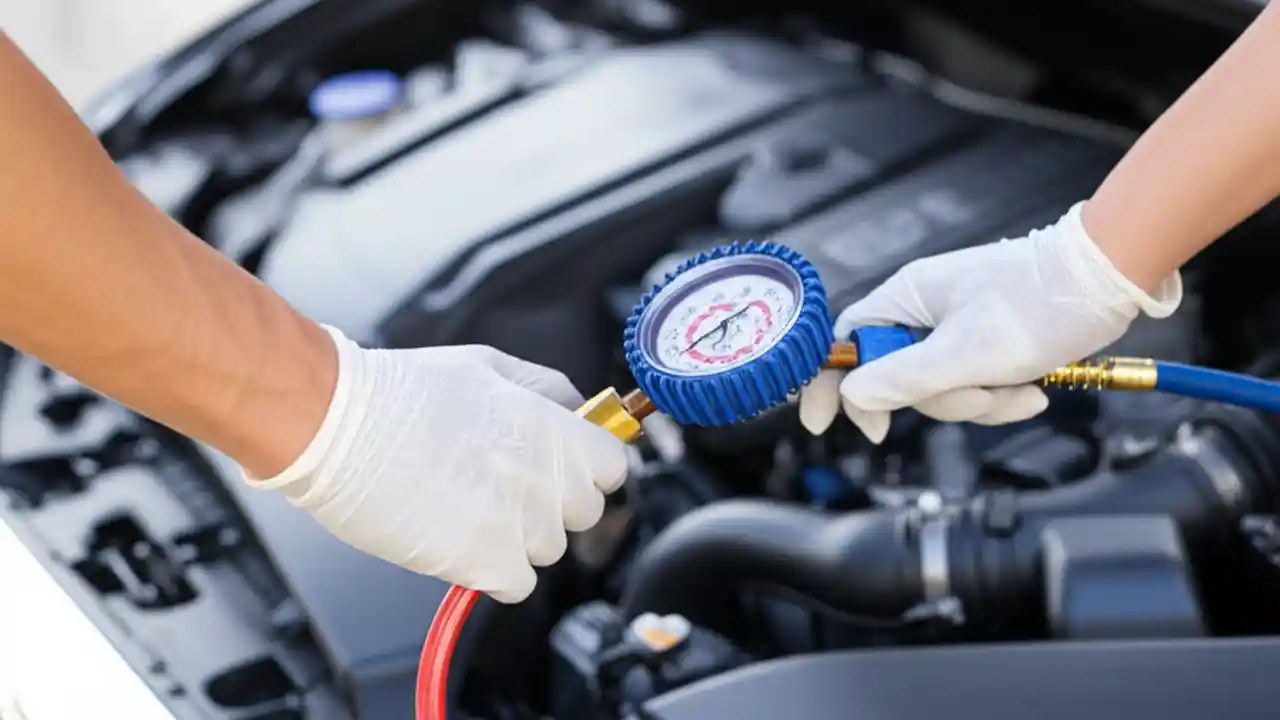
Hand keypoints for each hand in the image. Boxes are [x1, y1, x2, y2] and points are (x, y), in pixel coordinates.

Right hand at [246, 328, 628, 602]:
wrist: (334, 424)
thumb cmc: (400, 392)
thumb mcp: (487, 367)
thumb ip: (547, 389)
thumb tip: (581, 406)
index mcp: (552, 427)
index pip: (616, 466)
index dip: (591, 466)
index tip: (570, 466)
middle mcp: (544, 477)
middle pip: (586, 512)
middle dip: (554, 501)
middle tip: (508, 483)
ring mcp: (517, 524)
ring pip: (549, 548)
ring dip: (520, 535)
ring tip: (471, 503)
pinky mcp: (483, 563)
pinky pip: (517, 584)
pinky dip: (495, 570)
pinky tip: (462, 536)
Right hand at [798, 202, 1181, 441]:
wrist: (1107, 280)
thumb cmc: (1039, 303)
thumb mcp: (967, 352)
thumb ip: (904, 377)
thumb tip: (854, 396)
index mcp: (905, 299)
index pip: (845, 344)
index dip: (830, 384)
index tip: (822, 424)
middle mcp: (922, 311)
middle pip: (897, 379)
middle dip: (942, 401)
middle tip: (980, 396)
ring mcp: (954, 329)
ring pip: (940, 389)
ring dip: (982, 401)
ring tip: (1023, 389)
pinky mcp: (984, 343)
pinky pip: (973, 386)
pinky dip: (1002, 395)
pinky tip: (1034, 388)